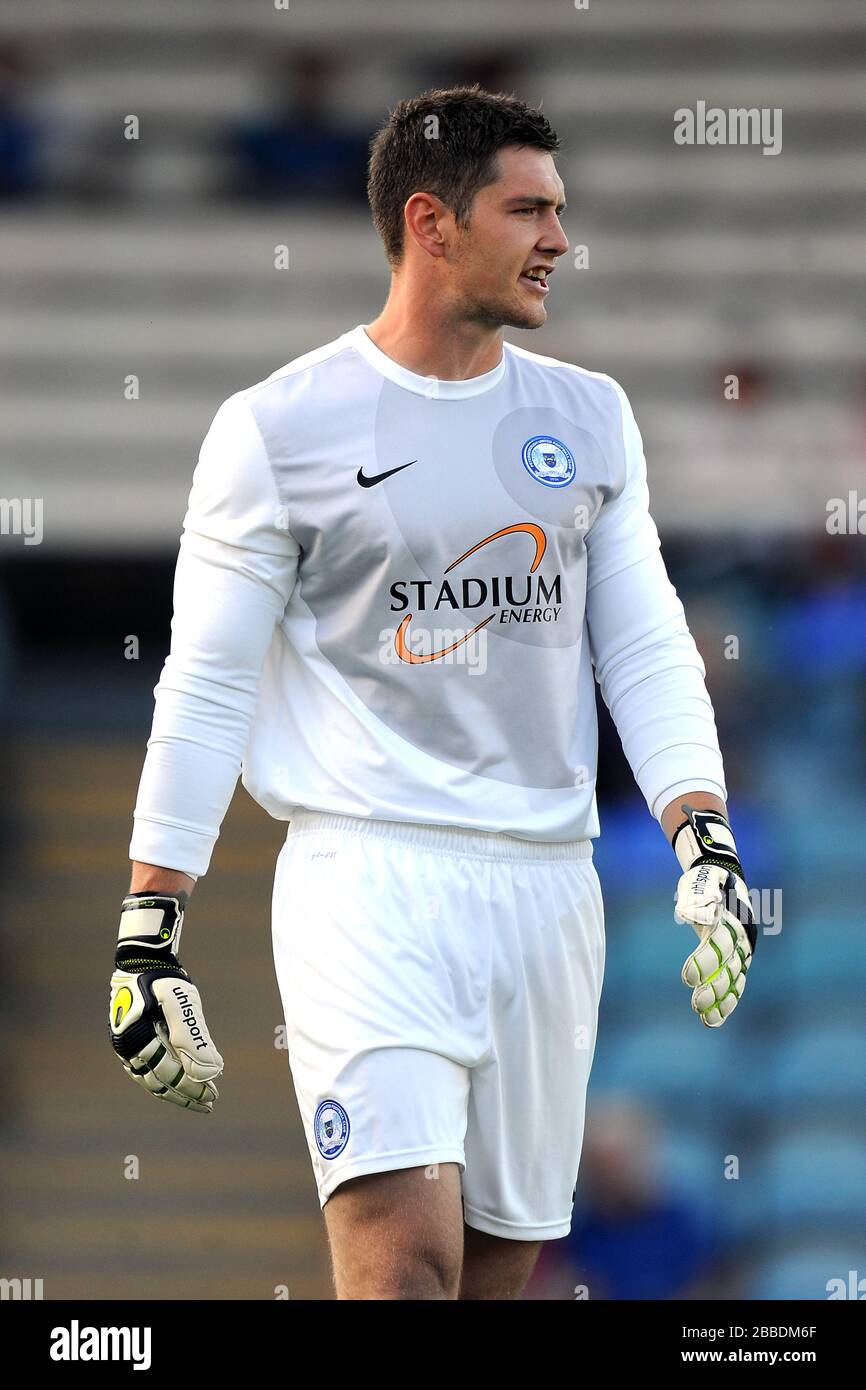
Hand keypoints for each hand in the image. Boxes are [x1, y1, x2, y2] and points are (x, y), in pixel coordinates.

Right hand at [108, 891, 222, 1111]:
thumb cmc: (165, 979)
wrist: (145, 960)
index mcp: (137, 1040)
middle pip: (159, 1082)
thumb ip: (194, 1038)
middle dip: (186, 1094)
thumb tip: (211, 1073)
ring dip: (176, 1089)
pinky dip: (165, 1077)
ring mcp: (127, 1046)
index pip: (169, 1074)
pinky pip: (147, 1068)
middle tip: (211, 1102)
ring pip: (152, 1078)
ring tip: (199, 1096)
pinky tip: (182, 1081)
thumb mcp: (183, 1005)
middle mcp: (127, 1048)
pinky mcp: (131, 1041)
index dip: (192, 1088)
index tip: (213, 1095)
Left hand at [671, 804, 756, 1027]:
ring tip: (706, 1018)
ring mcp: (742, 949)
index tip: (687, 978)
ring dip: (722, 1000)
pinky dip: (726, 1001)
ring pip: (735, 978)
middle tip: (696, 1003)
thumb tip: (689, 915)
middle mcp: (741, 936)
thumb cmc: (708, 878)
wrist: (726, 879)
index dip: (705, 960)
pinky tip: (712, 1019)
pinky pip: (735, 982)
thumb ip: (699, 893)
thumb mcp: (702, 878)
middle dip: (715, 986)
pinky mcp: (738, 959)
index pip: (720, 942)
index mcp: (732, 916)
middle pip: (730, 965)